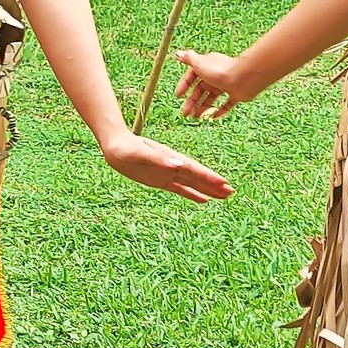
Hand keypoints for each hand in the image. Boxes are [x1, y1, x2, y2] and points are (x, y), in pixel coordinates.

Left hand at [98, 130, 233, 203]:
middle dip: (214, 184)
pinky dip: (193, 194)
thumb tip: (179, 164)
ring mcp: (168, 173)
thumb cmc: (126, 148)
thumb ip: (158, 159)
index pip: (194, 169)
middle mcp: (173, 166)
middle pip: (197, 177)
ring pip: (192, 183)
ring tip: (224, 196)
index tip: (224, 184)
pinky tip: (204, 200)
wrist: (116, 146)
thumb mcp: (140, 153)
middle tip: (231, 192)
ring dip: (208, 190)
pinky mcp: (161, 180)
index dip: (209, 177)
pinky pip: (181, 189)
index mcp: (171, 159)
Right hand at [173, 49, 263, 119]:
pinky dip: (219, 111)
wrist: (243, 78)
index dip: (184, 86)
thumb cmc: (221, 70)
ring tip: (196, 117)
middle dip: (192, 101)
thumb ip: (188, 59)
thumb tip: (177, 53)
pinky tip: (212, 117)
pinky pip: (225, 104)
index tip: (178, 95)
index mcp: (206, 66)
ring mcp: (225, 85)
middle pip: (200, 90)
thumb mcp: (199, 63)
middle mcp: (215, 76)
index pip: (192, 77)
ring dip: (202, 107)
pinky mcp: (235, 95)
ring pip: (211, 98)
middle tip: (186, 112)